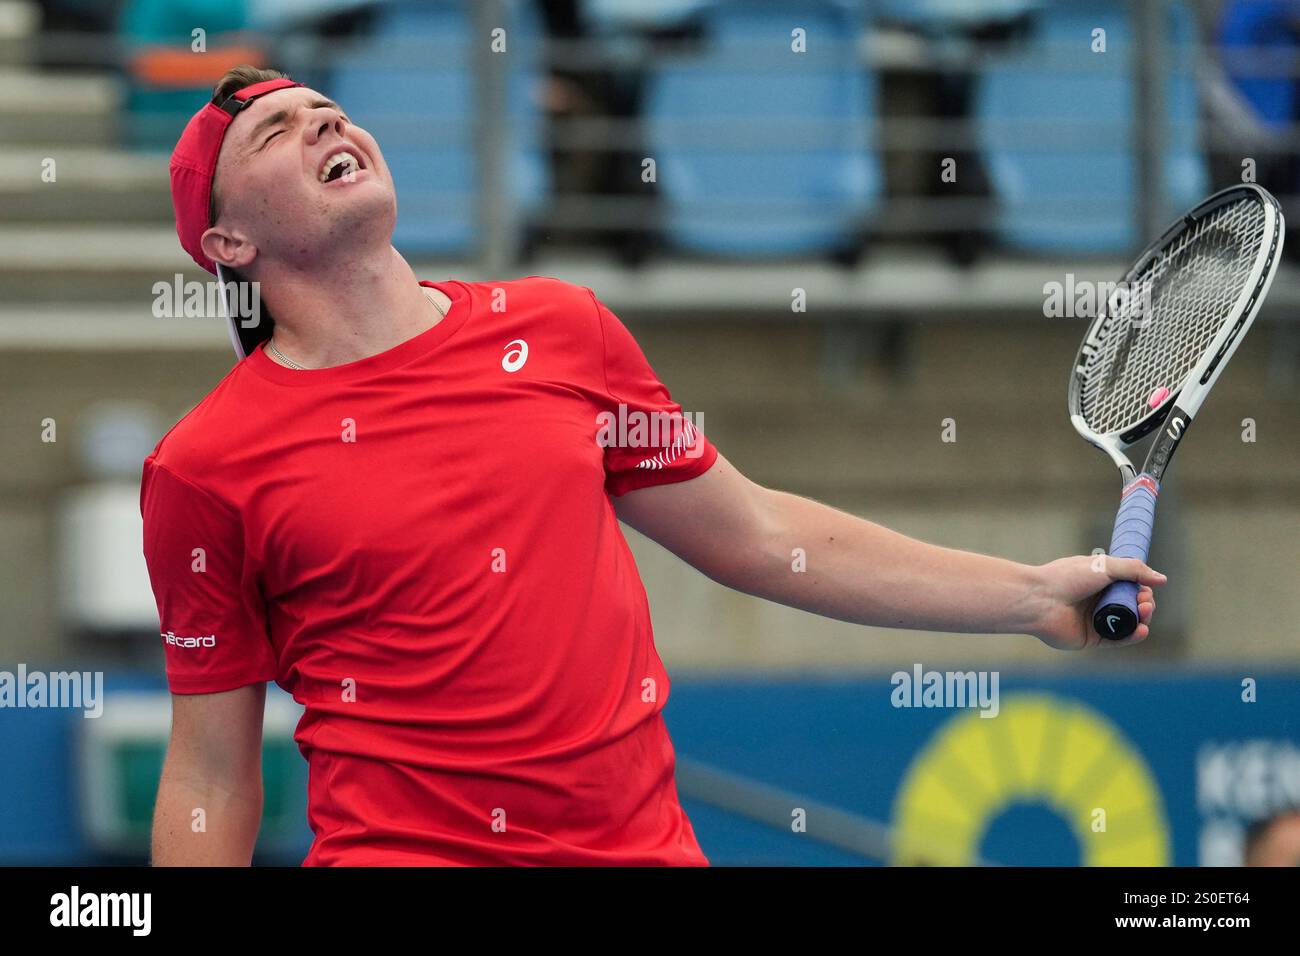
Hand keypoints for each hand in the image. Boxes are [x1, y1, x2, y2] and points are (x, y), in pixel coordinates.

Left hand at [1029, 555, 1165, 649]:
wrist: (1040, 600)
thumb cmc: (1067, 578)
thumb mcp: (1105, 565)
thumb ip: (1134, 569)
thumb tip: (1162, 578)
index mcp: (1099, 581)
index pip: (1130, 587)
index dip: (1142, 589)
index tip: (1145, 589)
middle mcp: (1097, 601)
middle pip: (1131, 606)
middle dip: (1144, 604)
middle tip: (1143, 602)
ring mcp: (1095, 620)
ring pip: (1127, 623)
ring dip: (1142, 619)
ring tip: (1144, 612)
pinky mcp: (1091, 638)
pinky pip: (1117, 639)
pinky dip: (1132, 636)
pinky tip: (1142, 630)